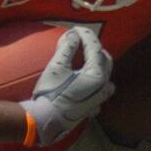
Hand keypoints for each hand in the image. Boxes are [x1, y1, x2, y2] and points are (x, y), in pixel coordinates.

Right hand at [20, 27, 114, 145]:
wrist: (44, 122)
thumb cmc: (50, 93)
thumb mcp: (56, 67)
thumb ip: (67, 48)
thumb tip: (73, 34)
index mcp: (96, 74)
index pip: (94, 47)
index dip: (85, 35)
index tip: (76, 29)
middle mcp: (102, 86)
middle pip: (105, 60)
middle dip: (95, 48)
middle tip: (82, 41)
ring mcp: (99, 99)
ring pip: (106, 76)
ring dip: (99, 65)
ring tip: (87, 59)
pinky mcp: (92, 109)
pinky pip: (101, 92)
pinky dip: (97, 83)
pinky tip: (89, 83)